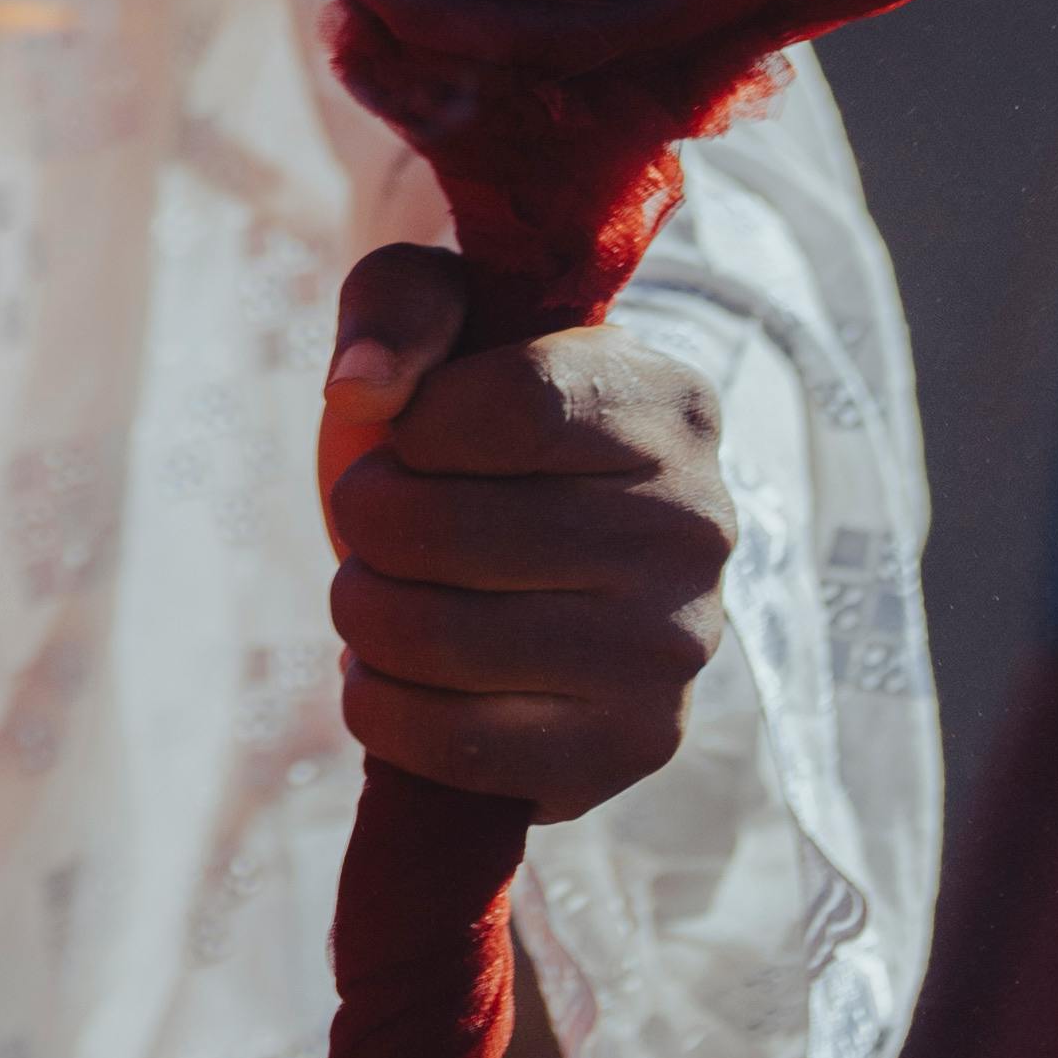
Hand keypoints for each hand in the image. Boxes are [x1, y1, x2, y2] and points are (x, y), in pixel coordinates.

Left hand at [319, 245, 730, 818]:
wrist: (549, 536)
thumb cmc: (486, 409)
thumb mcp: (451, 311)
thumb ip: (399, 307)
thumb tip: (360, 388)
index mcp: (670, 405)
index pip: (512, 408)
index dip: (419, 424)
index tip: (406, 431)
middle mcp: (697, 528)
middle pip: (451, 531)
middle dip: (366, 519)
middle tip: (374, 520)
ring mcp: (674, 652)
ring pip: (439, 640)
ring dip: (363, 612)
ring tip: (379, 592)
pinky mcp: (632, 751)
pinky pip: (458, 751)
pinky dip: (382, 711)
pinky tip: (389, 676)